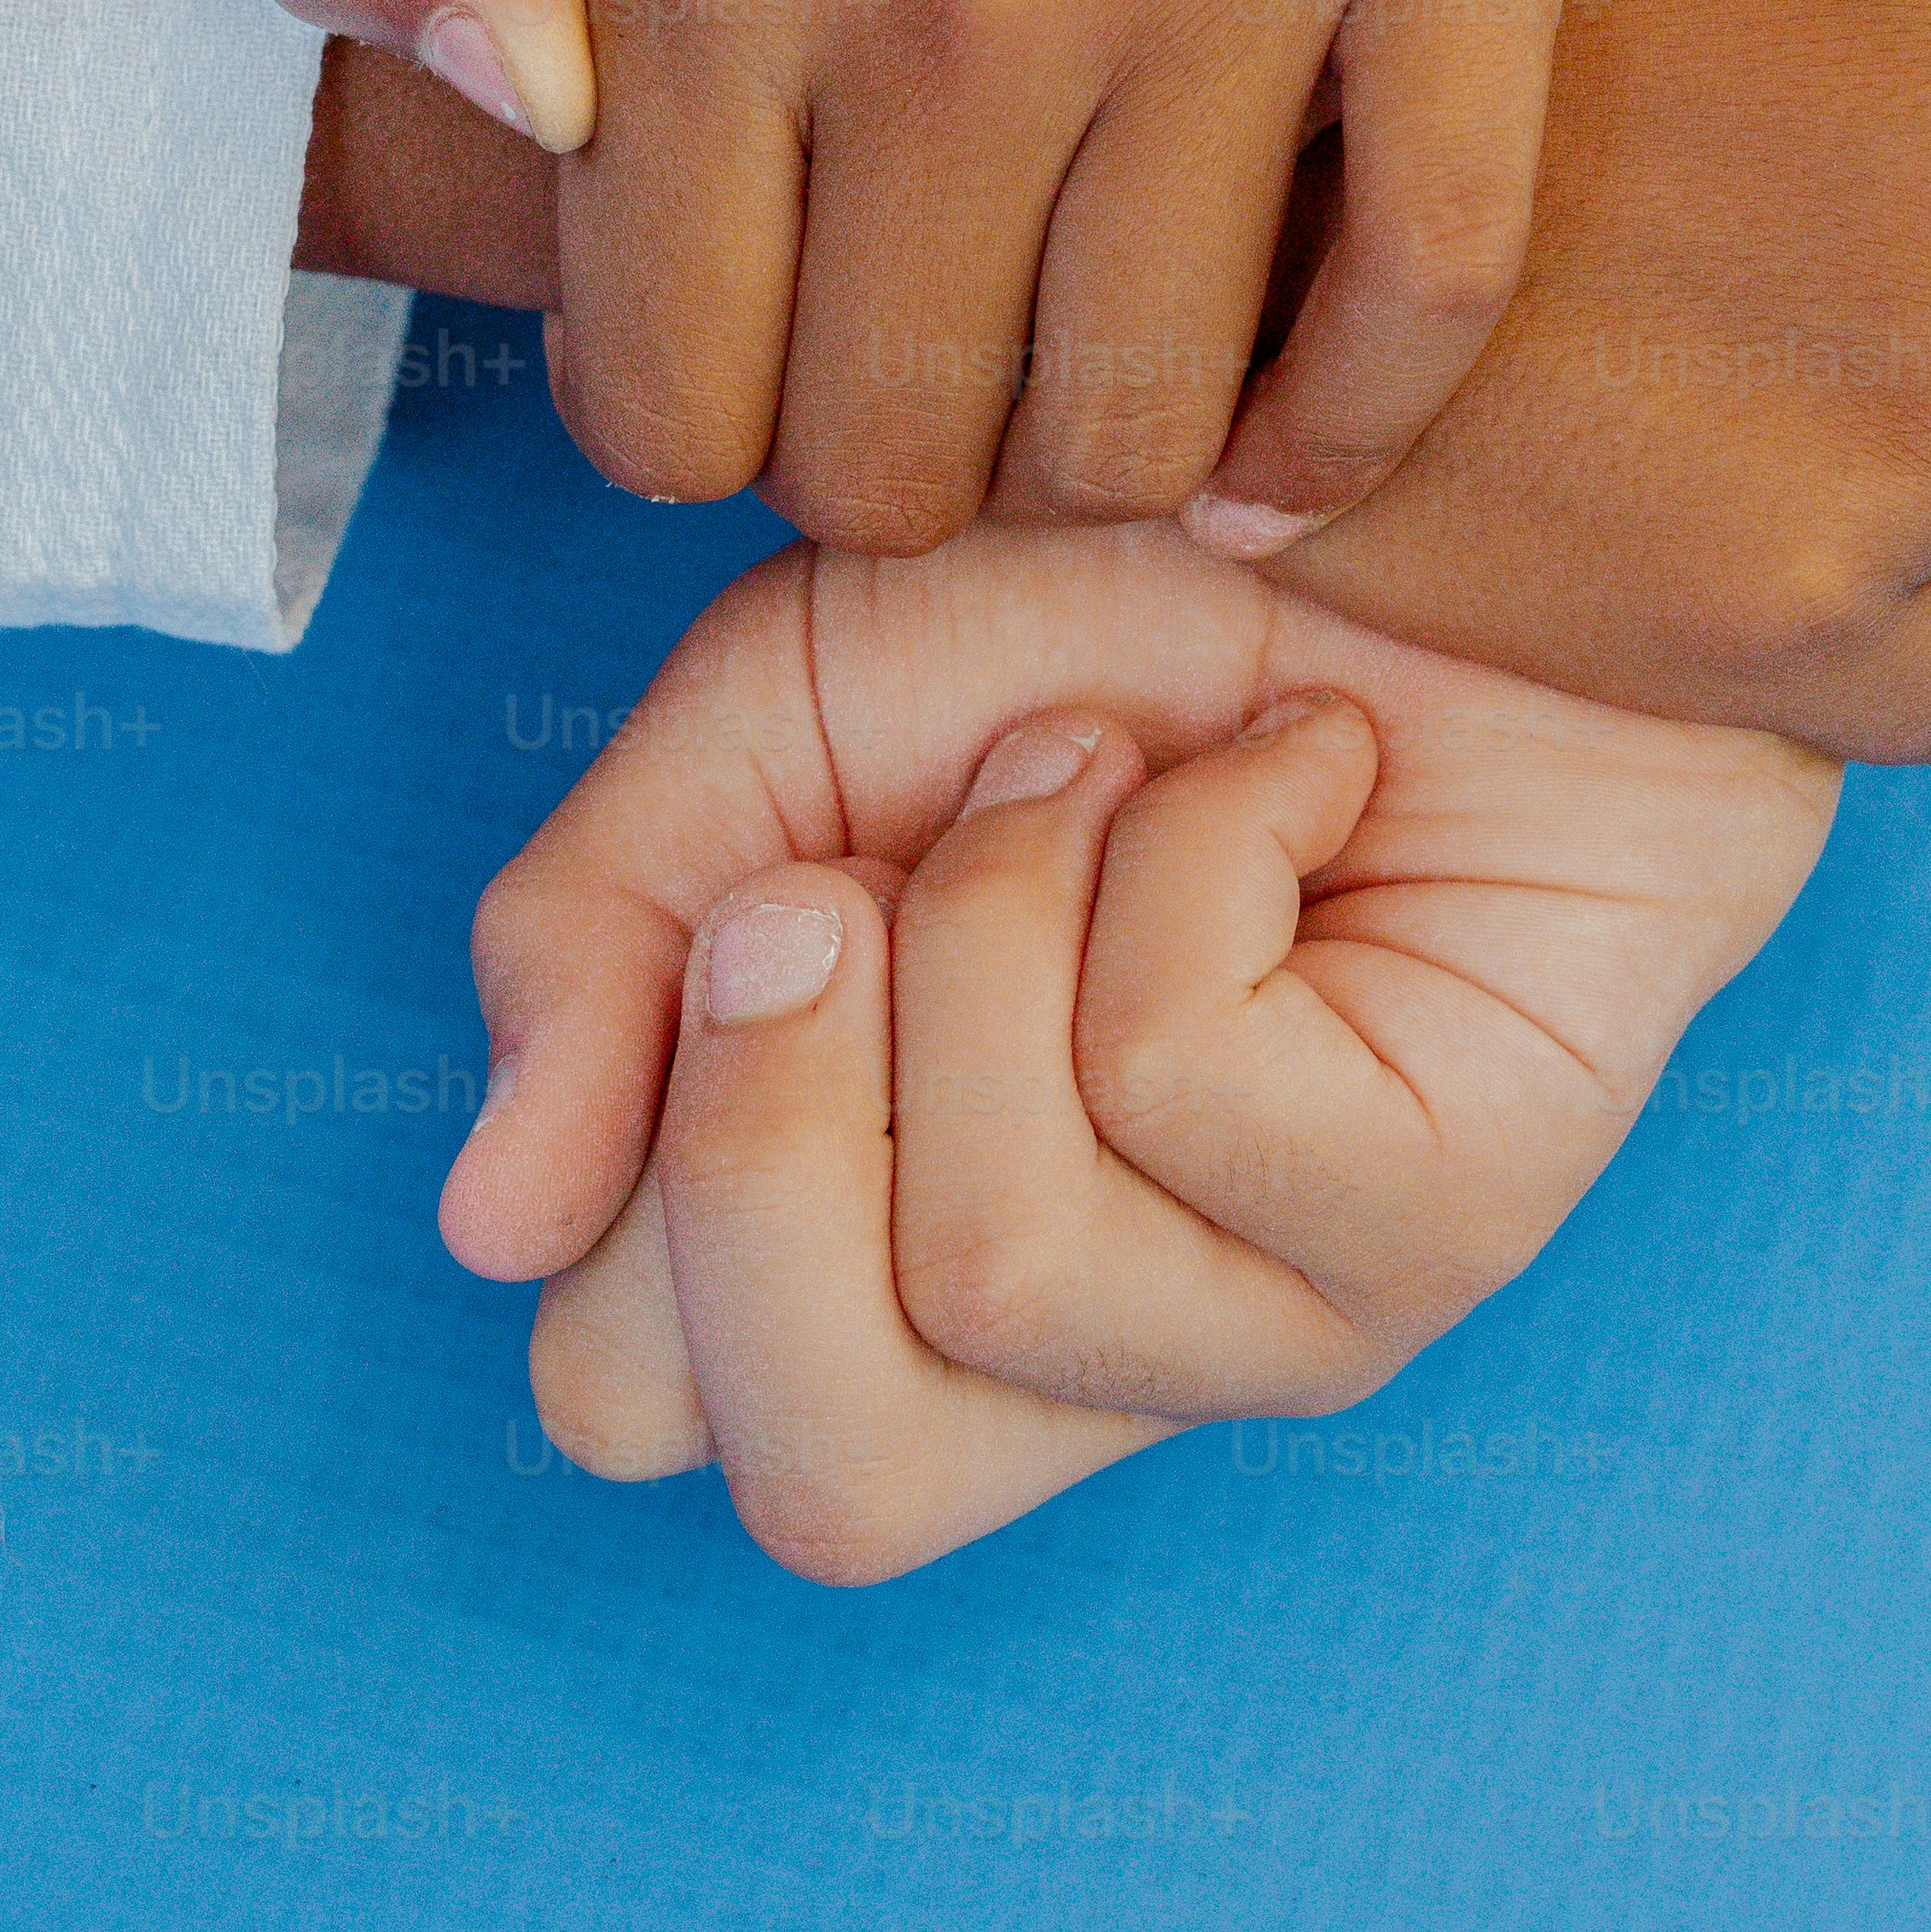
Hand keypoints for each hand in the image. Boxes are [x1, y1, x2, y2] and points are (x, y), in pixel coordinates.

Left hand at [255, 0, 1590, 555]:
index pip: (663, 409)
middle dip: (878, 443)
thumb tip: (516, 111)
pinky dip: (1346, 419)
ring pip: (1143, 430)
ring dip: (1095, 445)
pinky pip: (1423, 294)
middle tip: (910, 324)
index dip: (685, 399)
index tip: (740, 306)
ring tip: (1075, 340)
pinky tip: (1280, 416)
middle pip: (900, 463)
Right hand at [448, 530, 1837, 1585]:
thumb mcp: (764, 716)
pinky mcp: (1443, 1228)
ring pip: (990, 1254)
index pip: (636, 1406)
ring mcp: (1274, 1321)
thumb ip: (587, 943)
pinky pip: (1176, 1086)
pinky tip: (1283, 781)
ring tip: (1105, 773)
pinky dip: (1179, 860)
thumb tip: (487, 1220)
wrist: (1416, 446)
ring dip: (992, 919)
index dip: (618, 1162)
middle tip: (845, 885)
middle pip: (827, 1485)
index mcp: (879, 1254)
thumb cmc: (1106, 585)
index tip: (742, 897)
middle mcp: (1081, 1349)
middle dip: (768, 1136)